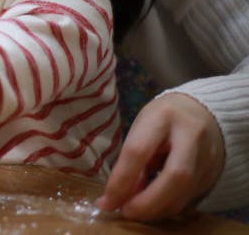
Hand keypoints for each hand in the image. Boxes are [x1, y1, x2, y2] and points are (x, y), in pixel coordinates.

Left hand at [97, 93, 224, 220]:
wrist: (201, 111)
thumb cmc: (162, 120)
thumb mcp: (142, 129)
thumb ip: (132, 160)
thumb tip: (120, 197)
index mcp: (163, 116)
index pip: (139, 151)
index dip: (121, 180)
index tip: (107, 201)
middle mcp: (191, 134)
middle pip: (175, 175)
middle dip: (148, 202)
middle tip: (126, 212)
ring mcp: (208, 154)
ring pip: (186, 192)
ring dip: (157, 208)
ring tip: (137, 210)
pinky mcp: (215, 172)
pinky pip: (191, 197)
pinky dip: (169, 205)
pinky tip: (155, 204)